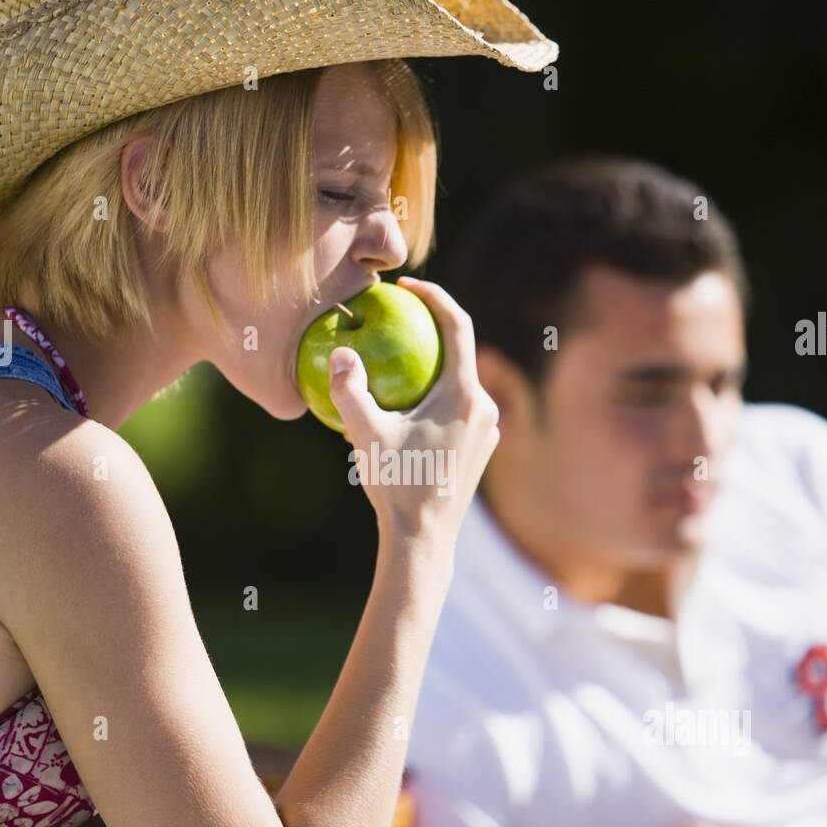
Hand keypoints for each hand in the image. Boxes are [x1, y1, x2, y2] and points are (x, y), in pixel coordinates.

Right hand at [326, 277, 499, 543]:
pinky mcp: (482, 450)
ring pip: (461, 384)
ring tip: (398, 366)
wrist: (424, 539)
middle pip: (461, 352)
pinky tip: (407, 408)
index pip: (457, 325)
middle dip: (430, 331)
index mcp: (465, 395)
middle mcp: (485, 408)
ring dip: (433, 369)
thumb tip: (339, 353)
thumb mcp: (365, 435)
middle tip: (398, 319)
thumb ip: (350, 391)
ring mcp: (488, 431)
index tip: (408, 286)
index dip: (435, 295)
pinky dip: (437, 398)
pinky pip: (461, 410)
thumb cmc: (396, 487)